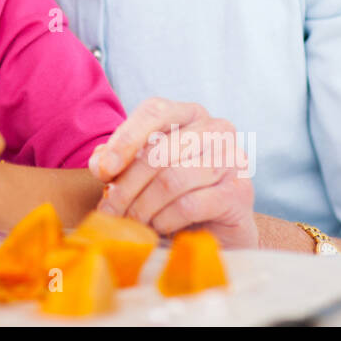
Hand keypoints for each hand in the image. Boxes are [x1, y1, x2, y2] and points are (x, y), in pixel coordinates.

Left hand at [88, 96, 257, 248]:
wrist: (218, 229)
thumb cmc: (175, 193)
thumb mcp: (140, 171)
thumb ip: (117, 160)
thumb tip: (101, 163)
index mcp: (189, 113)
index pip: (154, 111)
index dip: (124, 140)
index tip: (103, 171)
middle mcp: (216, 128)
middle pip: (159, 152)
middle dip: (127, 186)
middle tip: (110, 211)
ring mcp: (233, 158)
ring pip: (172, 180)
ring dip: (144, 206)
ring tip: (132, 221)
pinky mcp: (239, 192)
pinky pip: (189, 205)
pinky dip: (165, 219)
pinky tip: (158, 227)